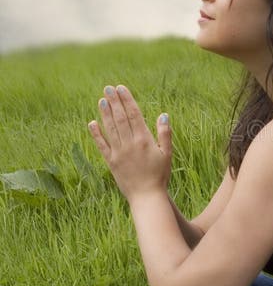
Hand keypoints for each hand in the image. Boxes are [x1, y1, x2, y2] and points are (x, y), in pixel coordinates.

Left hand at [88, 84, 171, 201]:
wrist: (147, 197)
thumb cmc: (160, 175)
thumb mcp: (167, 154)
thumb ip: (165, 133)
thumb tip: (163, 114)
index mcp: (144, 140)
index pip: (134, 114)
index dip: (127, 100)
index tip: (121, 88)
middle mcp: (130, 144)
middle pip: (120, 118)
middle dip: (114, 102)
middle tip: (108, 88)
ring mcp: (118, 153)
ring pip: (110, 128)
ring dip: (105, 113)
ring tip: (102, 100)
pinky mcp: (110, 162)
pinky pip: (101, 145)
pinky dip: (96, 134)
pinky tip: (92, 123)